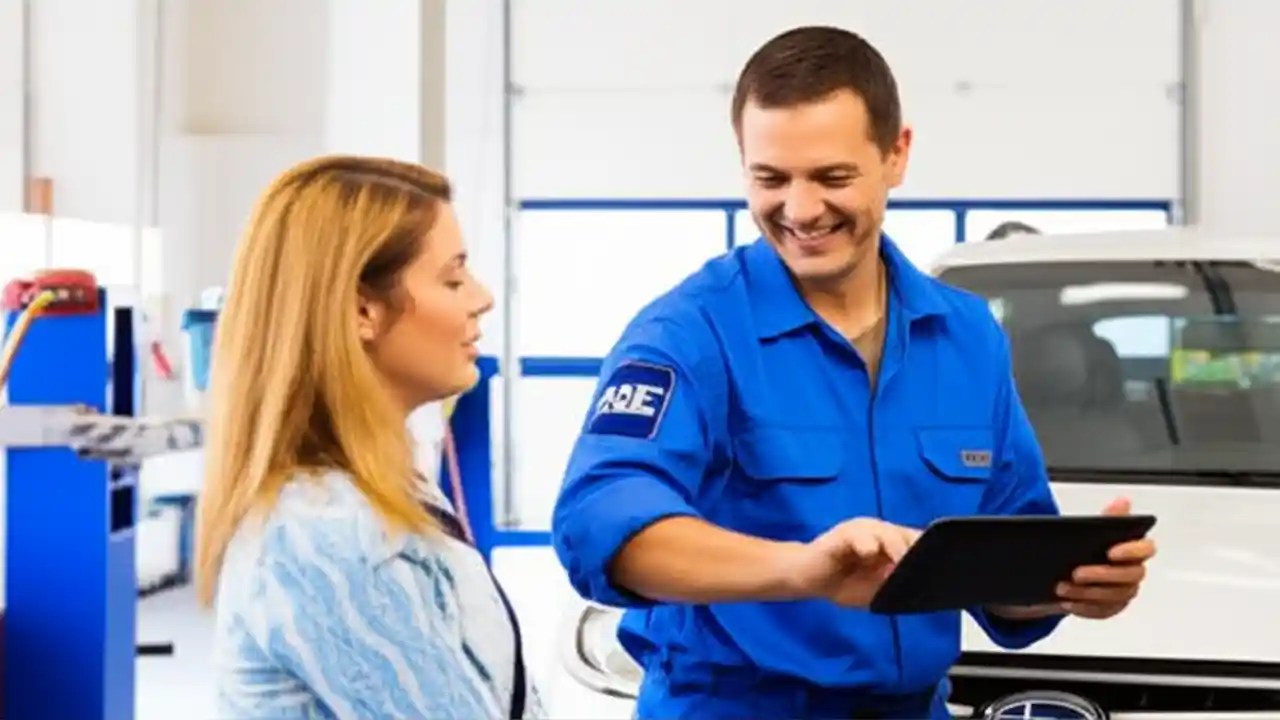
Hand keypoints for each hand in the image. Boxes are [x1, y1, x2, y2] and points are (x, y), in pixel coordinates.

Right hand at [789, 517, 920, 607]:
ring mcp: (861, 530)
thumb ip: (897, 586)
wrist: (807, 578)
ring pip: (888, 533)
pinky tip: (869, 555)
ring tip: (901, 566)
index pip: (919, 543)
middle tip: (924, 571)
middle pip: (909, 536)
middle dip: (917, 553)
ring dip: (896, 549)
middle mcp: (880, 532)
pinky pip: (859, 536)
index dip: (931, 554)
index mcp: (892, 544)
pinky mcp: (842, 533)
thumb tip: (920, 584)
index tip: (943, 569)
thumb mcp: (877, 591)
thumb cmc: (843, 584)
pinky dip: (867, 545)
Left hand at [1056, 497, 1156, 619]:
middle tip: (1076, 572)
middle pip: (1129, 577)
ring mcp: (1123, 592)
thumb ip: (1109, 518)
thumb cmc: (1088, 548)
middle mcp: (1134, 573)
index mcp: (1135, 550)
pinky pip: (1100, 611)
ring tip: (1062, 587)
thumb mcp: (1095, 530)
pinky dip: (1083, 608)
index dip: (1132, 551)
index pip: (1146, 549)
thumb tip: (1123, 500)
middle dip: (1101, 575)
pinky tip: (1066, 602)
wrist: (1070, 570)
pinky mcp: (1109, 608)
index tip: (1111, 551)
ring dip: (1087, 593)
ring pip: (1113, 596)